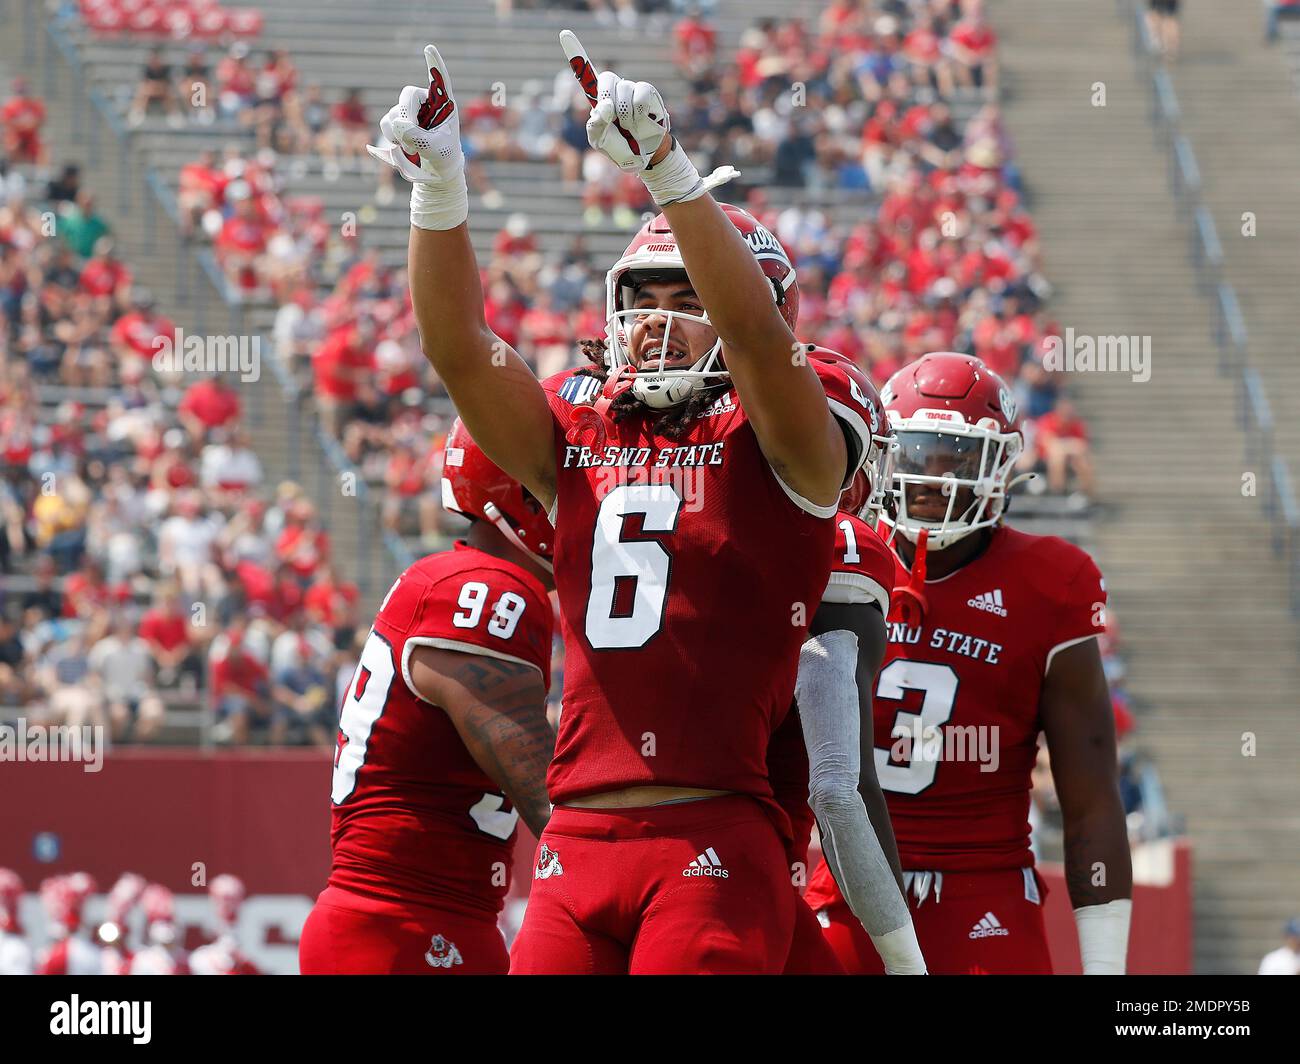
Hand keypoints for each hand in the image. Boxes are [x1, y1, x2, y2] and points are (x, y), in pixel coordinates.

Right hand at [367, 44, 463, 184]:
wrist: (435, 171)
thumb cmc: (443, 157)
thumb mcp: (436, 150)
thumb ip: (420, 138)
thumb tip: (398, 125)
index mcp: (443, 104)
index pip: (439, 80)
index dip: (434, 64)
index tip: (429, 48)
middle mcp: (425, 103)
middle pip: (407, 95)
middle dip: (406, 115)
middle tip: (409, 136)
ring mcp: (409, 111)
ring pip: (394, 113)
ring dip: (398, 133)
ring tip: (411, 149)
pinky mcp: (396, 122)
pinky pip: (386, 124)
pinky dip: (391, 137)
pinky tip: (400, 147)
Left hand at [561, 29, 670, 172]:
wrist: (644, 157)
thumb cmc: (620, 147)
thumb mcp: (600, 141)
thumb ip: (596, 126)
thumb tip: (605, 107)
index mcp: (598, 99)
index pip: (586, 74)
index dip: (576, 53)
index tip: (564, 34)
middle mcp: (614, 89)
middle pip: (605, 78)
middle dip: (607, 98)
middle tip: (612, 118)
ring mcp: (631, 89)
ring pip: (624, 90)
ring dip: (626, 115)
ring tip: (630, 128)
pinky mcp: (648, 92)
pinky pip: (640, 95)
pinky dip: (639, 112)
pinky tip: (642, 122)